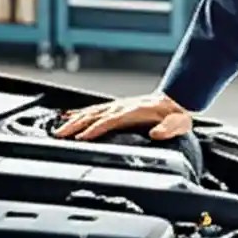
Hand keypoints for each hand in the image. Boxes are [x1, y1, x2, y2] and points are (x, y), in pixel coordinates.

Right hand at [52, 93, 192, 141]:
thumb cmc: (176, 114)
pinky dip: (79, 113)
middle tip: (60, 135)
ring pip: (91, 112)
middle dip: (76, 125)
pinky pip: (94, 110)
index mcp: (135, 111)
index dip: (95, 129)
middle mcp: (122, 107)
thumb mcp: (179, 123)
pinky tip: (68, 117)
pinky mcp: (115, 108)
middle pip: (94, 115)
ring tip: (58, 130)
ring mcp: (118, 106)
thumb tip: (156, 134)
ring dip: (73, 121)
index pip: (110, 121)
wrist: (176, 99)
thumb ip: (169, 128)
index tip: (81, 138)